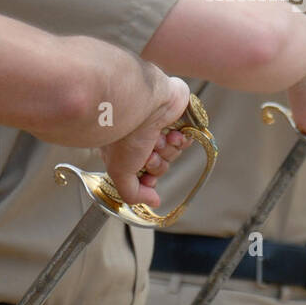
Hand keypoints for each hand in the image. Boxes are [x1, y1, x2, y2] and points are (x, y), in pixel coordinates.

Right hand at [100, 76, 192, 208]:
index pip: (142, 175)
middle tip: (149, 153)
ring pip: (172, 153)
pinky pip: (185, 139)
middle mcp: (140, 139)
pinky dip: (181, 139)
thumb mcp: (120, 171)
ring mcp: (158, 127)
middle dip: (157, 162)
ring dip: (168, 149)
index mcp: (124, 149)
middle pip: (159, 165)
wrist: (143, 103)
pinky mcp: (175, 118)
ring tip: (159, 138)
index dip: (148, 180)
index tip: (147, 179)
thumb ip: (133, 193)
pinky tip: (173, 132)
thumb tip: (153, 201)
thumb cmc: (126, 132)